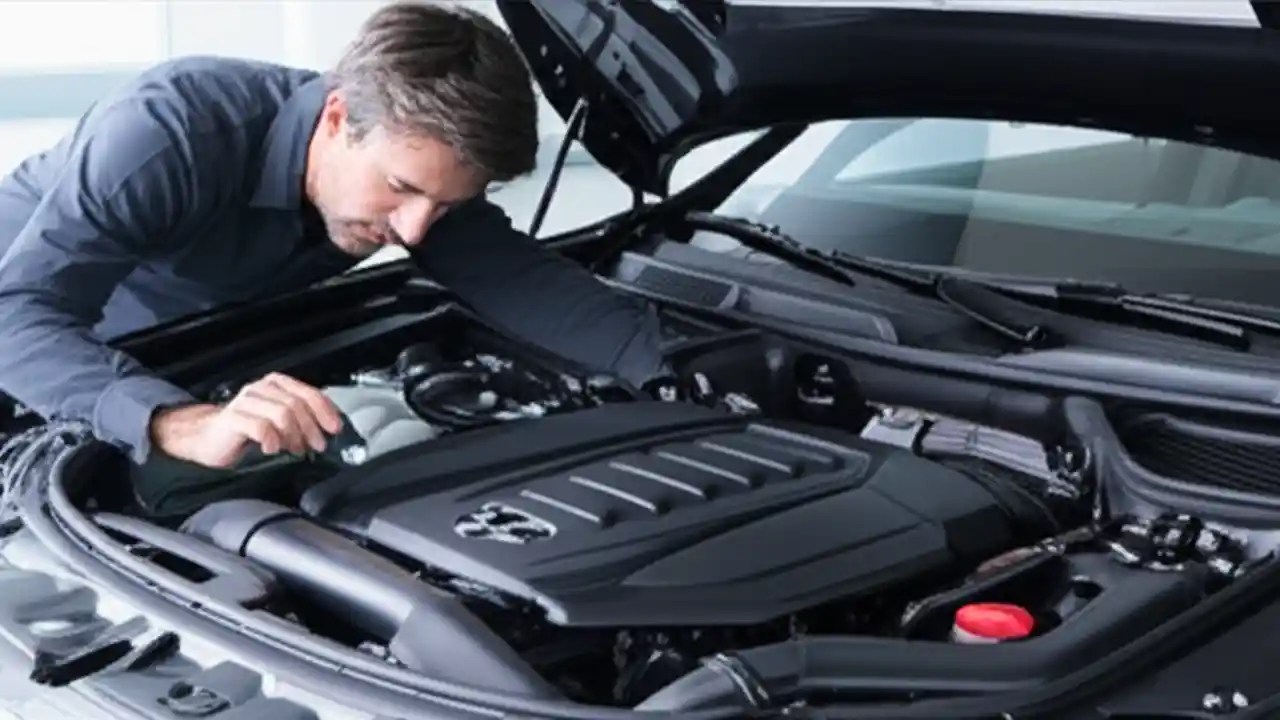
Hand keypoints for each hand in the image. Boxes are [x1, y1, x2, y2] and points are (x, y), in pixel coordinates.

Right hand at [149, 373, 343, 468]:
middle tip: (316, 446)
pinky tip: (271, 449)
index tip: (334, 428)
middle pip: (297, 404)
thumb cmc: (247, 432)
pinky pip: (261, 427)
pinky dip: (272, 440)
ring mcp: (245, 401)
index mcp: (276, 385)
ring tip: (295, 450)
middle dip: (311, 428)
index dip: (325, 410)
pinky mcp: (232, 418)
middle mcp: (261, 388)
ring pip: (282, 414)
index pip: (308, 392)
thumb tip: (329, 429)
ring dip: (294, 436)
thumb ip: (301, 419)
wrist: (208, 440)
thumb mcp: (279, 422)